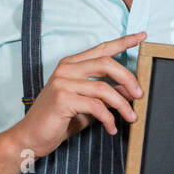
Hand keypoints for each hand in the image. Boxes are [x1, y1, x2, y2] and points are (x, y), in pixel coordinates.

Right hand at [7, 32, 145, 159]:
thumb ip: (106, 95)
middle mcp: (66, 69)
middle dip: (128, 79)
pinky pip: (96, 106)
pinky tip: (111, 128)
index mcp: (71, 65)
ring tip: (131, 117)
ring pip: (104, 87)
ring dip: (122, 104)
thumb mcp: (87, 105)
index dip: (123, 42)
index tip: (142, 37)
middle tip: (139, 95)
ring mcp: (62, 82)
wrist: (31, 137)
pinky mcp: (62, 98)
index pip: (101, 49)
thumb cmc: (57, 120)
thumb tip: (130, 91)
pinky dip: (108, 119)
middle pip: (106, 63)